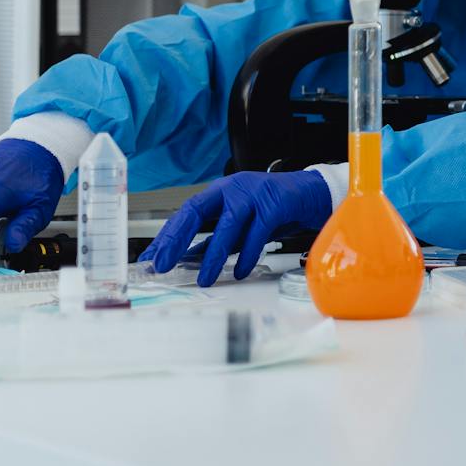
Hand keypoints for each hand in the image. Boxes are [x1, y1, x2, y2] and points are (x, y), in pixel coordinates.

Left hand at [140, 169, 331, 286]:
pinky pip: (257, 233)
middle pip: (196, 211)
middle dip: (177, 239)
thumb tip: (189, 257)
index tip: (152, 257)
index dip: (167, 235)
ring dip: (214, 254)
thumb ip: (217, 237)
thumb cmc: (275, 207)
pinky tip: (240, 271)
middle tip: (162, 264)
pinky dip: (247, 255)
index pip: (186, 211)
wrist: (313, 194)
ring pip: (228, 225)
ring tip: (205, 277)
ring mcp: (254, 193)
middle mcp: (233, 188)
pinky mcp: (275, 204)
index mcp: (221, 192)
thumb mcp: (242, 222)